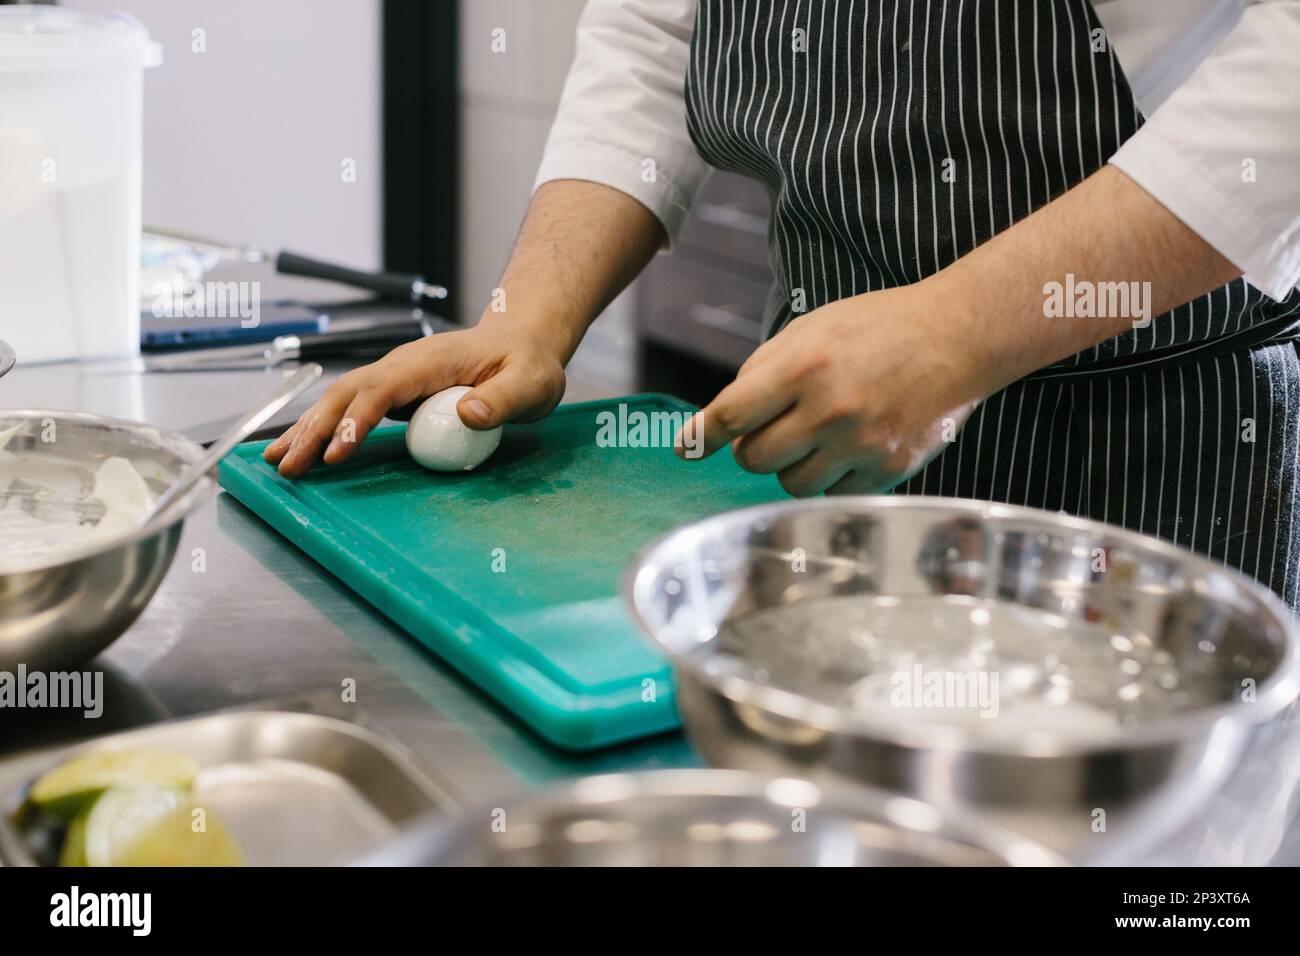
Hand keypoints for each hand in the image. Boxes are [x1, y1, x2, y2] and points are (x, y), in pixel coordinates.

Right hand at [264, 319, 565, 477]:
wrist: (521, 341)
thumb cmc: (527, 362)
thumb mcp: (529, 381)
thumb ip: (504, 399)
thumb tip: (469, 416)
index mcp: (430, 360)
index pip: (383, 389)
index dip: (357, 420)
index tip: (337, 453)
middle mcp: (402, 365)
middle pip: (347, 393)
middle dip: (314, 429)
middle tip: (288, 467)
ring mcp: (394, 378)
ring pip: (340, 400)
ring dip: (307, 430)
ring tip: (277, 462)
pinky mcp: (394, 392)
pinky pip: (351, 409)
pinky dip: (323, 429)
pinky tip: (302, 451)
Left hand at [676, 281, 991, 495]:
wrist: (957, 338)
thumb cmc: (877, 328)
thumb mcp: (812, 328)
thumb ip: (762, 370)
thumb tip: (719, 419)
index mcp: (804, 367)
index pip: (731, 416)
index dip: (701, 436)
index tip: (686, 447)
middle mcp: (830, 410)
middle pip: (754, 460)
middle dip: (752, 446)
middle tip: (772, 427)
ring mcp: (861, 445)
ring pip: (790, 483)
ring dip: (790, 464)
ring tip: (815, 435)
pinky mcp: (888, 470)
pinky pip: (833, 493)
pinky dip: (830, 476)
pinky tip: (847, 446)